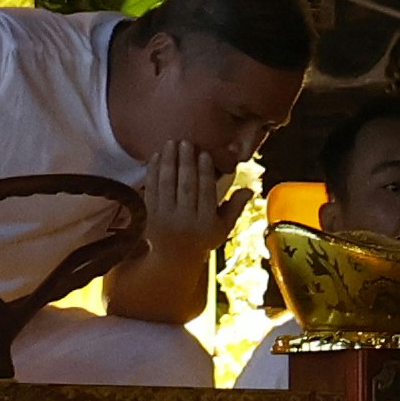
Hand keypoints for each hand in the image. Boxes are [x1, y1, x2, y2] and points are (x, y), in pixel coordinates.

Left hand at [136, 125, 238, 249]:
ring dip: (168, 162)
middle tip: (186, 142)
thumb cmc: (202, 238)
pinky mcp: (149, 216)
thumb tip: (250, 189)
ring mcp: (164, 218)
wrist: (173, 258)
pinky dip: (152, 172)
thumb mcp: (223, 228)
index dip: (205, 172)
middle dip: (185, 163)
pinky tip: (156, 156)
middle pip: (185, 187)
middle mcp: (184, 220)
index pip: (205, 193)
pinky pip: (150, 190)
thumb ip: (235, 207)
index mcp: (205, 223)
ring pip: (166, 186)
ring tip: (171, 143)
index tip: (205, 153)